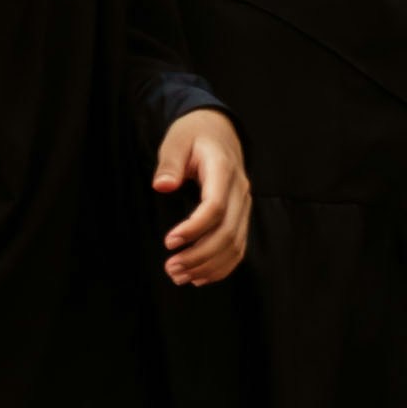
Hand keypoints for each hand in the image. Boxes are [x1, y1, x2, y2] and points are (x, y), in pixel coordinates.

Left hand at [155, 108, 249, 286]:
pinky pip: (238, 247)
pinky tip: (199, 276)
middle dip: (199, 256)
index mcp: (223, 169)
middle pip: (227, 232)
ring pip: (235, 244)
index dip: (194, 228)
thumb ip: (169, 163)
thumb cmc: (193, 136)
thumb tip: (162, 186)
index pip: (215, 206)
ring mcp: (244, 205)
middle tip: (170, 268)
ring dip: (208, 266)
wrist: (218, 131)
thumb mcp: (176, 141)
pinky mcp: (242, 216)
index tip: (169, 242)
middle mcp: (240, 189)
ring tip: (179, 275)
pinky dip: (221, 266)